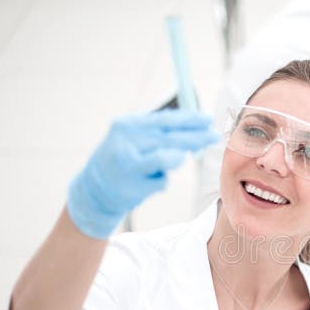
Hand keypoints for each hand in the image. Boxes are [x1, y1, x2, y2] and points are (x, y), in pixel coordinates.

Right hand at [67, 110, 218, 238]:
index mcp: (127, 125)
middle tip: (214, 135)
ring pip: (168, 158)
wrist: (95, 189)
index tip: (207, 119)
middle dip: (196, 137)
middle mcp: (126, 143)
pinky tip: (150, 179)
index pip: (165, 120)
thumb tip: (194, 125)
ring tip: (177, 157)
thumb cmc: (122, 158)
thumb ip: (158, 130)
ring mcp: (129, 165)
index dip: (189, 119)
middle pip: (170, 138)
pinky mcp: (134, 186)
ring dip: (177, 158)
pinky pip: (162, 180)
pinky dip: (162, 178)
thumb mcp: (133, 137)